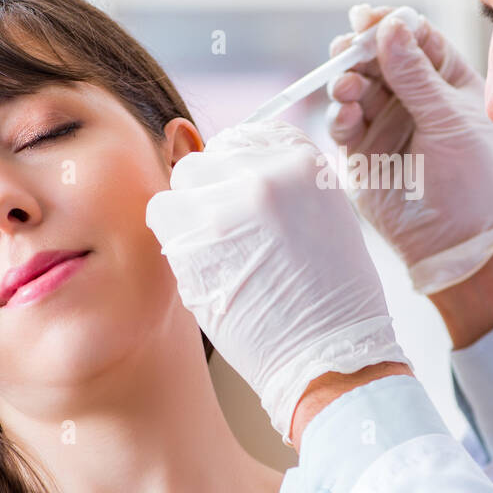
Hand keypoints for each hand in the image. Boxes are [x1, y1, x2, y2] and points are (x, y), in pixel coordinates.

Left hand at [145, 119, 411, 444]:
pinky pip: (162, 222)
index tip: (240, 203)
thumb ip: (277, 185)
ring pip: (177, 188)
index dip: (234, 174)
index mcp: (305, 163)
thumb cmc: (329, 296)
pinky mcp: (197, 239)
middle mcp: (267, 173)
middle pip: (204, 163)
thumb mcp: (321, 217)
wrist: (330, 354)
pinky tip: (207, 272)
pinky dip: (176, 246)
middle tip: (229, 239)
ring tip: (217, 257)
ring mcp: (229, 204)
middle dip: (207, 197)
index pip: (243, 139)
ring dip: (186, 219)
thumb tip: (224, 163)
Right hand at [326, 4, 492, 293]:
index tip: (368, 18)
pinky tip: (344, 116)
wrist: (456, 239)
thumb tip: (388, 25)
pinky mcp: (362, 150)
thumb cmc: (470, 176)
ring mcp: (386, 122)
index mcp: (448, 80)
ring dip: (346, 80)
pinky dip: (339, 113)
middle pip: (378, 57)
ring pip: (356, 85)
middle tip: (347, 49)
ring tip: (346, 87)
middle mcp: (414, 96)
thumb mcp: (448, 117)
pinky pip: (343, 120)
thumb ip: (414, 73)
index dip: (392, 24)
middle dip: (360, 50)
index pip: (416, 38)